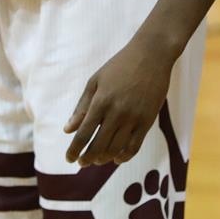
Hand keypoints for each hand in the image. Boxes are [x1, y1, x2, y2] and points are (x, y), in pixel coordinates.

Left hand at [64, 37, 178, 165]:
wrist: (151, 55)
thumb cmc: (120, 66)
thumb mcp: (95, 81)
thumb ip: (81, 107)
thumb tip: (68, 130)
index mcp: (101, 101)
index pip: (83, 134)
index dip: (75, 150)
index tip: (69, 158)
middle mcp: (117, 112)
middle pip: (99, 145)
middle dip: (87, 158)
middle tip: (82, 163)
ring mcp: (134, 117)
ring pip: (116, 148)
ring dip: (104, 158)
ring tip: (97, 160)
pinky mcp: (148, 120)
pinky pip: (135, 145)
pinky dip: (124, 156)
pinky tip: (116, 158)